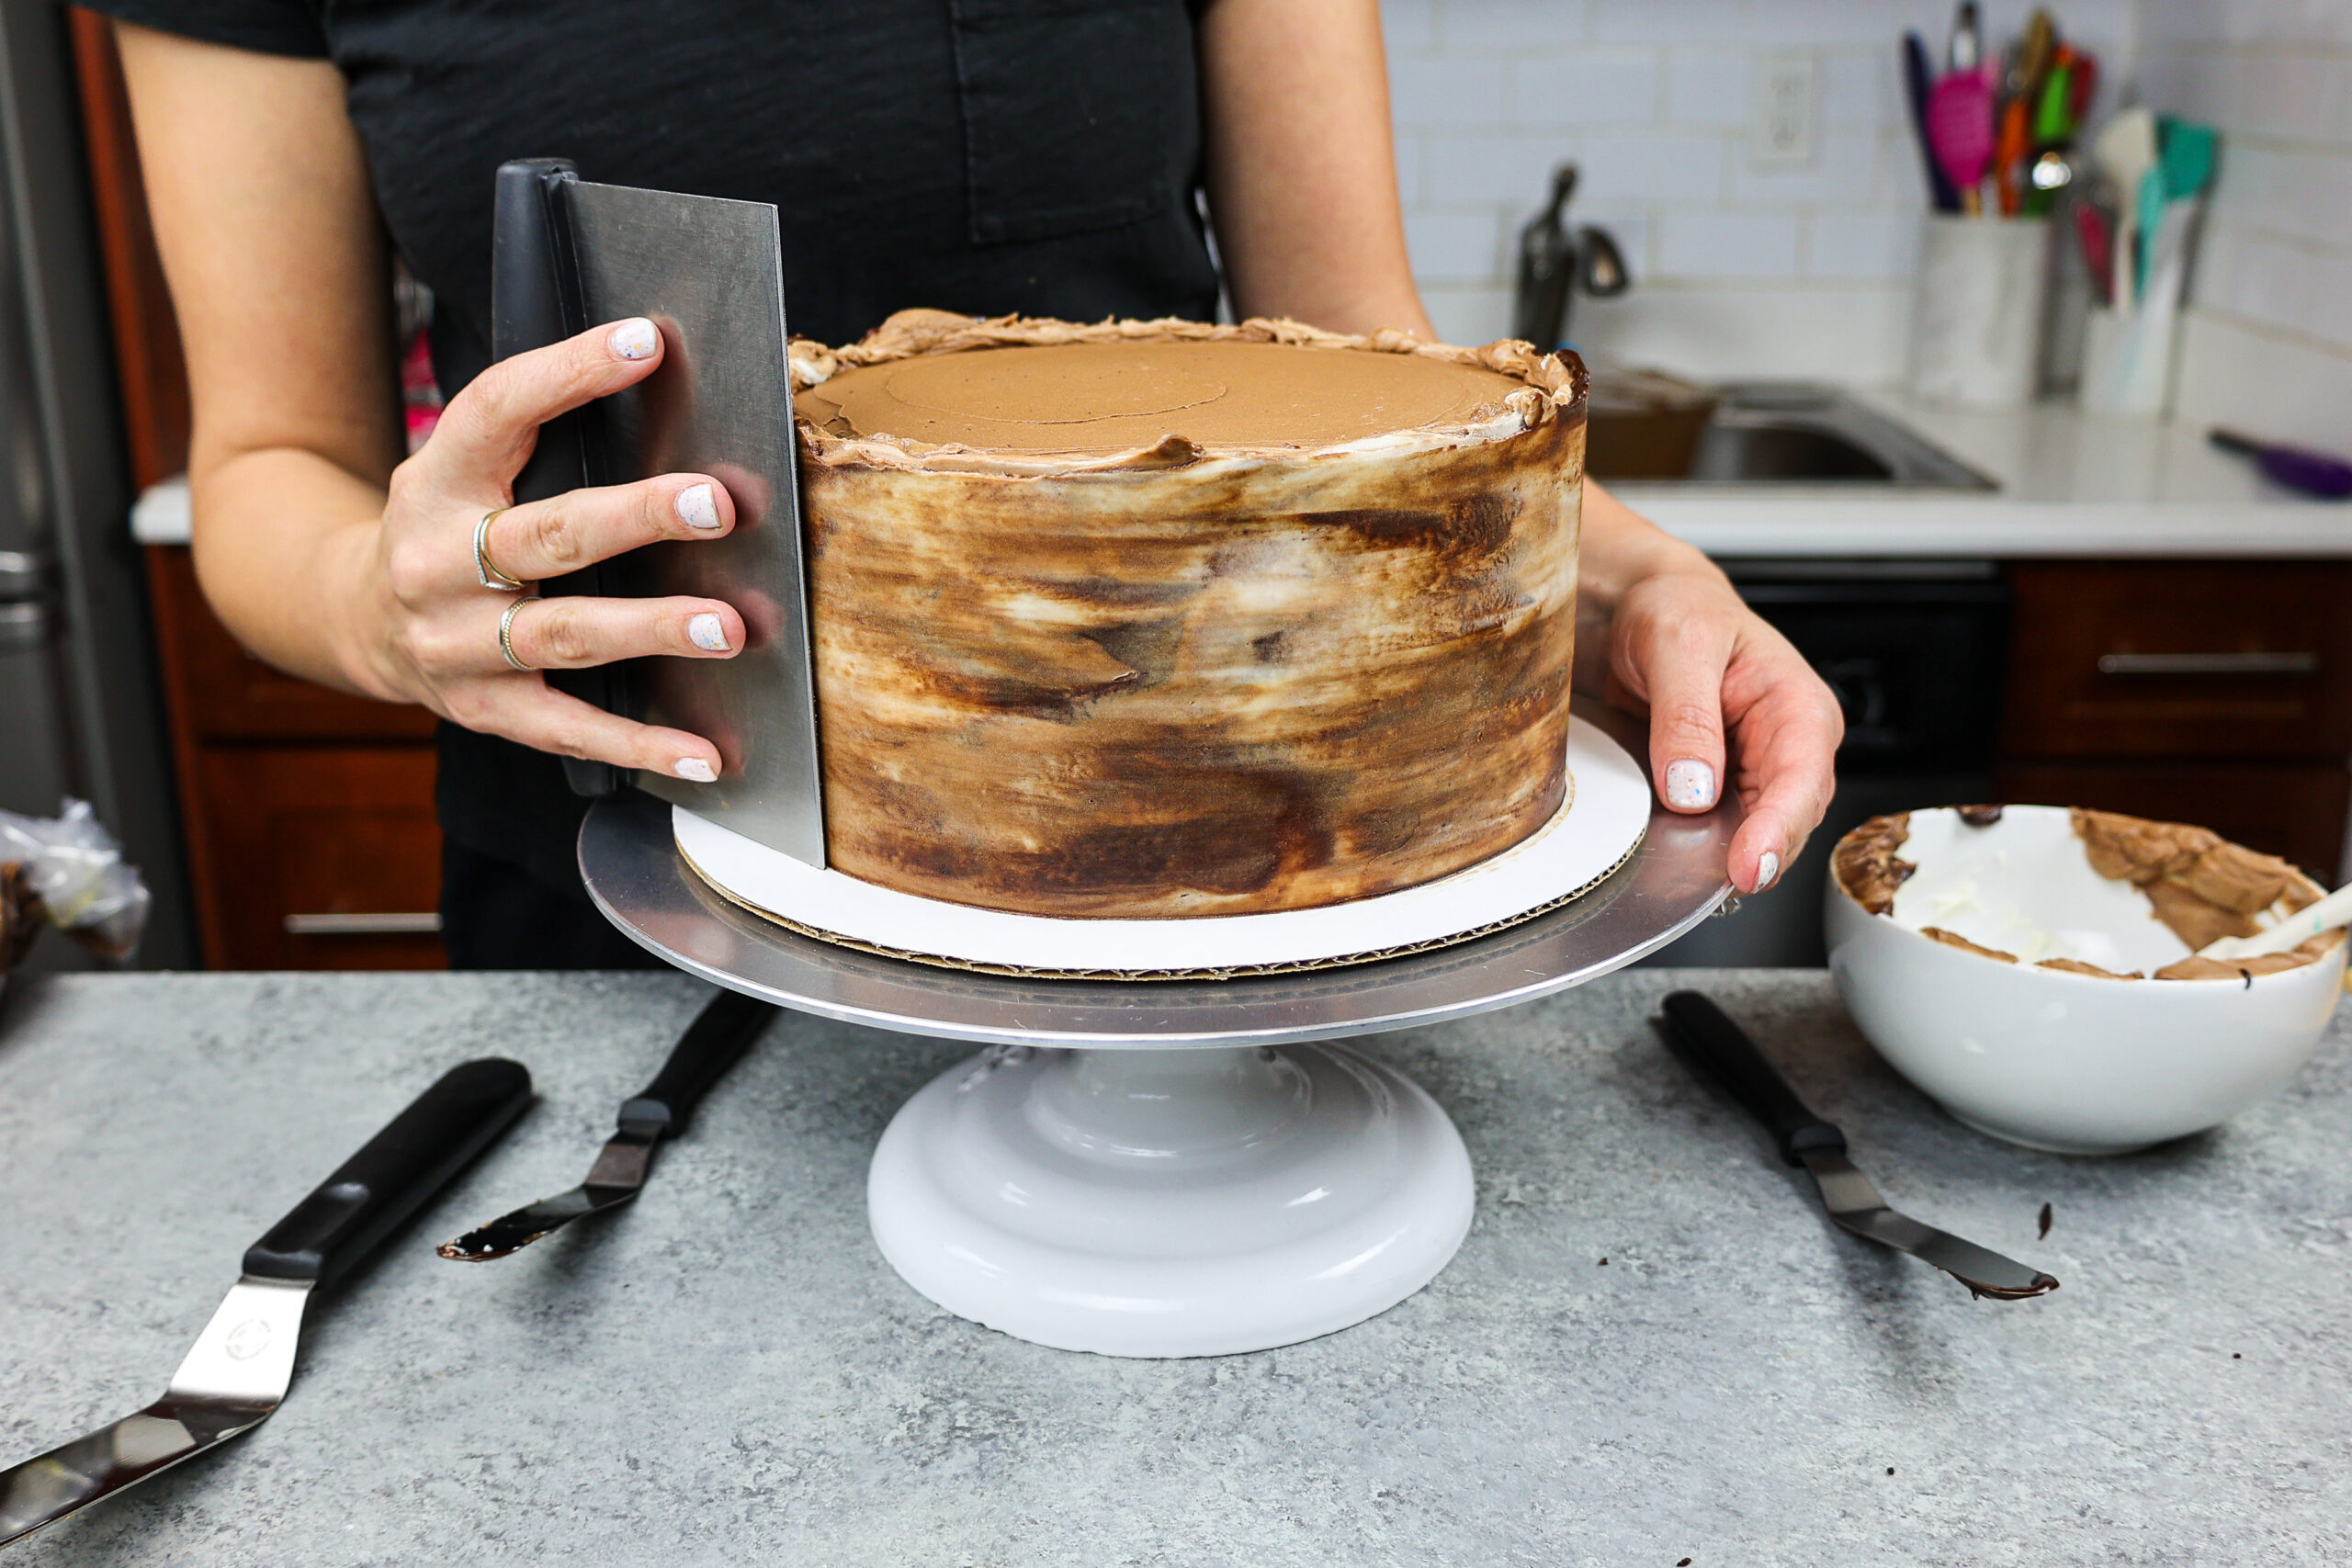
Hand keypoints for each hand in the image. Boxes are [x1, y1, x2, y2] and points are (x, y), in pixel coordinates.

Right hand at [340, 316, 744, 780]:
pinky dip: (641, 747)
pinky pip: (570, 729)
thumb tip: (655, 368)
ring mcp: (457, 643)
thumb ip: (540, 433)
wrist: (355, 619)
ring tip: (727, 626)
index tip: (644, 343)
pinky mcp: (485, 710)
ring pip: (564, 633)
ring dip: (650, 629)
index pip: (499, 410)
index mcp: (437, 479)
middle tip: (715, 505)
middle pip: (548, 534)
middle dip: (637, 517)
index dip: (568, 372)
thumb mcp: (466, 466)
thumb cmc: (446, 525)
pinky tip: (705, 755)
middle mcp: (437, 562)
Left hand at [1601, 567, 1842, 894]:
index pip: (1801, 778)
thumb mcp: (1677, 644)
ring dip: (1734, 857)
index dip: (1779, 829)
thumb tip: (1693, 786)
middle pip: (1791, 818)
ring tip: (1698, 877)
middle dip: (1762, 854)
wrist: (1643, 607)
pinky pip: (1724, 829)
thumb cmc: (1676, 609)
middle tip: (1723, 884)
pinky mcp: (1723, 787)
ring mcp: (1757, 770)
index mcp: (1796, 704)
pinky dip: (1710, 849)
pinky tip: (1685, 861)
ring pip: (1761, 833)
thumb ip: (1686, 715)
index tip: (1750, 865)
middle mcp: (1788, 743)